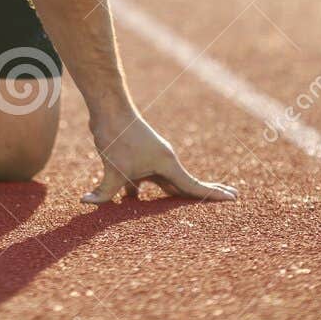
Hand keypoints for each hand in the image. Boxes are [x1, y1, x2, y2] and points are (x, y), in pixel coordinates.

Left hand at [82, 111, 236, 203]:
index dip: (213, 195)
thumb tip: (87, 203)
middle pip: (186, 185)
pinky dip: (143, 194)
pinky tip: (132, 203)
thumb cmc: (117, 136)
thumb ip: (104, 192)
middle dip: (204, 194)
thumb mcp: (112, 169)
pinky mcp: (138, 158)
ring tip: (185, 211)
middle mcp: (164, 162)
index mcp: (167, 165)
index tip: (234, 198)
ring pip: (165, 184)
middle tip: (232, 197)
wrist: (109, 108)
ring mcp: (152, 159)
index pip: (194, 186)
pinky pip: (146, 181)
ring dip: (172, 197)